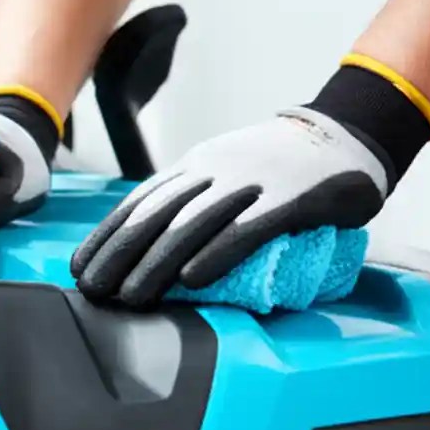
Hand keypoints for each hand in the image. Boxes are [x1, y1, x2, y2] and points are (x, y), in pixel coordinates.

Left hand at [71, 107, 392, 307]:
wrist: (349, 132)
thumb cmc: (280, 164)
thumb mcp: (226, 170)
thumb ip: (194, 199)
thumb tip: (151, 243)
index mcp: (197, 166)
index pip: (140, 203)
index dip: (107, 237)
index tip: (79, 267)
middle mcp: (217, 171)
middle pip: (157, 216)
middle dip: (120, 256)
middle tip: (95, 291)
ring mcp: (253, 182)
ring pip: (194, 225)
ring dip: (157, 264)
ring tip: (132, 297)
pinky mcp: (292, 199)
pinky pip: (249, 228)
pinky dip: (217, 254)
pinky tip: (193, 279)